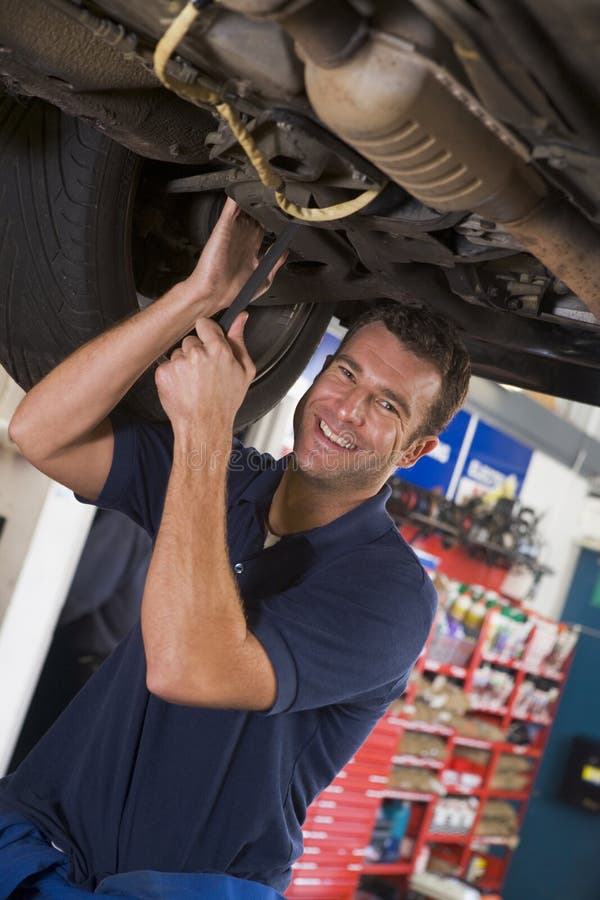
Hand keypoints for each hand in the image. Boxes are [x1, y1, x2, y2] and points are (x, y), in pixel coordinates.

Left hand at [155, 313, 255, 436]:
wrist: (204, 425)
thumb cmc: (224, 402)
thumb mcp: (243, 372)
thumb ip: (239, 341)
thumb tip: (241, 319)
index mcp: (218, 350)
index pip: (205, 324)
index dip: (207, 334)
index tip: (208, 344)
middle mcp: (197, 354)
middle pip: (191, 340)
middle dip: (196, 352)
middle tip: (204, 372)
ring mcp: (179, 363)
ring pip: (179, 353)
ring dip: (184, 364)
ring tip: (194, 383)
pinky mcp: (164, 372)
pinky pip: (168, 365)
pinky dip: (173, 375)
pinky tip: (184, 387)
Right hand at [182, 197, 286, 316]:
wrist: (214, 294)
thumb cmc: (233, 292)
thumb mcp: (263, 279)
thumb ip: (275, 263)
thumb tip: (285, 251)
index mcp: (252, 248)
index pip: (265, 227)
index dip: (274, 218)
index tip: (284, 210)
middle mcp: (243, 237)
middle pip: (256, 212)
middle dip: (266, 203)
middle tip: (278, 191)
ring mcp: (234, 229)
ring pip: (245, 206)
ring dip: (254, 195)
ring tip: (265, 181)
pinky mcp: (225, 225)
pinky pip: (231, 205)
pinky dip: (238, 195)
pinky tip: (246, 185)